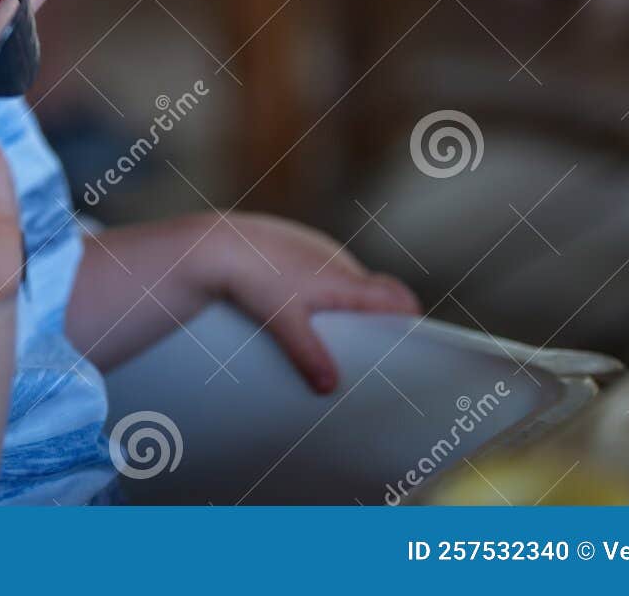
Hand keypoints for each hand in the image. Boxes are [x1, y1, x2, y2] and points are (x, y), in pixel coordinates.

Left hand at [201, 213, 420, 393]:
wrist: (217, 243)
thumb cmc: (254, 278)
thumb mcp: (283, 322)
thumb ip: (309, 355)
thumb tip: (330, 387)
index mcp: (345, 279)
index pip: (396, 297)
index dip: (408, 319)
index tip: (411, 342)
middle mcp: (338, 259)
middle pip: (371, 292)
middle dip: (370, 319)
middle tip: (362, 349)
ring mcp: (317, 247)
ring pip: (343, 280)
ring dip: (340, 302)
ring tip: (323, 330)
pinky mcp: (296, 241)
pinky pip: (319, 268)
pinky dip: (316, 286)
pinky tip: (294, 303)